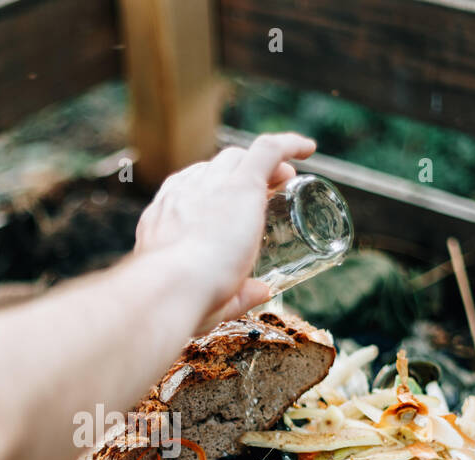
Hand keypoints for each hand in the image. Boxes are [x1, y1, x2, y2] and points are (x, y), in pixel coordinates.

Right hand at [134, 132, 316, 329]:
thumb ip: (236, 296)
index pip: (192, 189)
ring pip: (238, 157)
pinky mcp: (241, 182)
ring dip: (262, 164)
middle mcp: (184, 191)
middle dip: (240, 173)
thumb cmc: (180, 300)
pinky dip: (289, 145)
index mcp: (166, 216)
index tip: (238, 206)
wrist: (172, 286)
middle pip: (216, 168)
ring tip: (287, 178)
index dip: (218, 192)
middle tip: (269, 191)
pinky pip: (268, 149)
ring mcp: (212, 184)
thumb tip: (262, 292)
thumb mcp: (207, 299)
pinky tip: (308, 148)